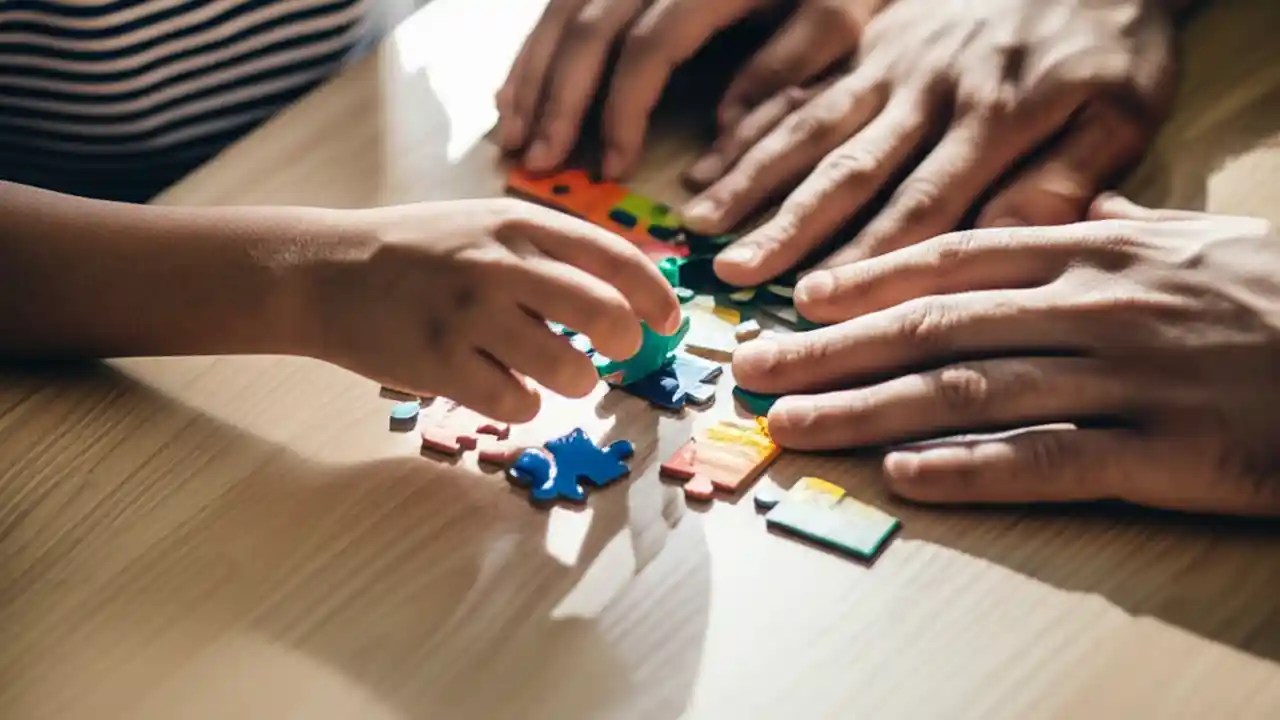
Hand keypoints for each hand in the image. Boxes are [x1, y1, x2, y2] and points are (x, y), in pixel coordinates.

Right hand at [301, 199, 680, 421]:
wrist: (324, 270)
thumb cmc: (417, 251)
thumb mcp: (485, 223)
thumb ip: (549, 249)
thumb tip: (627, 292)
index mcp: (518, 222)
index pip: (613, 257)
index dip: (655, 294)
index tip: (670, 322)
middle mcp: (499, 264)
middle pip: (603, 314)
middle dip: (624, 342)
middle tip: (615, 352)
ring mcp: (469, 315)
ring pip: (566, 369)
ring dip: (575, 382)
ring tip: (557, 375)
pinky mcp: (440, 363)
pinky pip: (516, 403)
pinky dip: (524, 405)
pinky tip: (505, 390)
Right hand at [496, 0, 874, 178]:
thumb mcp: (838, 13)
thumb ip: (786, 68)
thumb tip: (724, 132)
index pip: (646, 48)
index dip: (622, 110)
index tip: (611, 168)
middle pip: (587, 28)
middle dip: (556, 100)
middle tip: (537, 162)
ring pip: (561, 10)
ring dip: (531, 75)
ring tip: (512, 135)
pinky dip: (534, 46)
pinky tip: (517, 90)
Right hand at [684, 0, 1175, 286]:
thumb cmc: (1113, 40)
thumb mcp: (1123, 109)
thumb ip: (1068, 177)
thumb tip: (1006, 240)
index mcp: (996, 121)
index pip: (924, 206)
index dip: (869, 259)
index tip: (816, 307)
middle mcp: (930, 93)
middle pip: (850, 170)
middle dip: (788, 225)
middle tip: (729, 271)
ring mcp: (895, 61)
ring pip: (814, 125)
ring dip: (754, 174)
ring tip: (700, 217)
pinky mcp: (875, 35)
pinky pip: (805, 74)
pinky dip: (757, 112)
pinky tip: (717, 145)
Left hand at [734, 196, 1279, 516]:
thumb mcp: (1196, 241)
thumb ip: (1116, 229)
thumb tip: (1066, 213)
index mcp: (1096, 252)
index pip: (954, 261)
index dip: (866, 281)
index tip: (798, 302)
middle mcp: (1094, 306)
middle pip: (935, 325)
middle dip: (831, 349)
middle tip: (753, 369)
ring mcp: (1127, 379)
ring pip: (969, 390)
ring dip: (869, 408)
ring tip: (794, 423)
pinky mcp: (1167, 454)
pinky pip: (1050, 460)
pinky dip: (972, 468)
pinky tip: (907, 474)